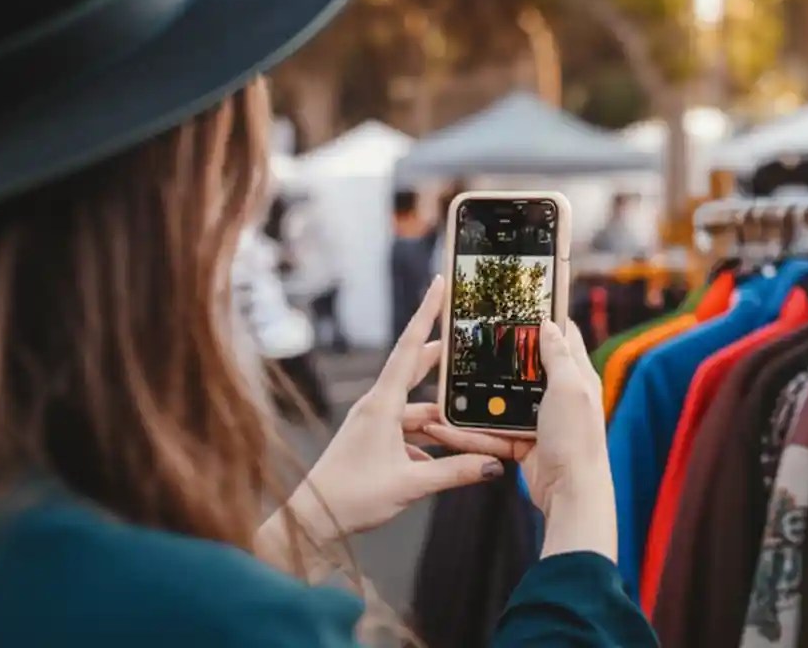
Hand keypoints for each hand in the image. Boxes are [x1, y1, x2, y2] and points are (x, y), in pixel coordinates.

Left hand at [261, 277, 504, 560]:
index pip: (409, 349)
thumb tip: (495, 465)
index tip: (438, 284)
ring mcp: (374, 424)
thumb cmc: (350, 499)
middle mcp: (376, 407)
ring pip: (417, 410)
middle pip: (415, 369)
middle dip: (442, 355)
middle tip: (467, 336)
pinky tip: (445, 461)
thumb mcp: (410, 486)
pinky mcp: (373, 442)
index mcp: (381, 405)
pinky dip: (430, 442)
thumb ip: (455, 473)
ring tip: (472, 423)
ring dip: (442, 417)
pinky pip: (409, 433)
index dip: (425, 314)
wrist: (312, 522)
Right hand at [421, 320, 617, 560]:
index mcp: (576, 376)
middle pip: (524, 367)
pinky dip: (471, 432)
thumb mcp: (569, 388)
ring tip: (447, 390)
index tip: (520, 301)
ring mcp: (540, 420)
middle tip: (472, 340)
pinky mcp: (522, 443)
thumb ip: (558, 355)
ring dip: (475, 399)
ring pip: (501, 401)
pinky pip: (492, 432)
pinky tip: (446, 426)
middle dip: (497, 358)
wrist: (570, 493)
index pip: (562, 336)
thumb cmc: (577, 440)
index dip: (544, 317)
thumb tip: (549, 323)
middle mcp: (559, 396)